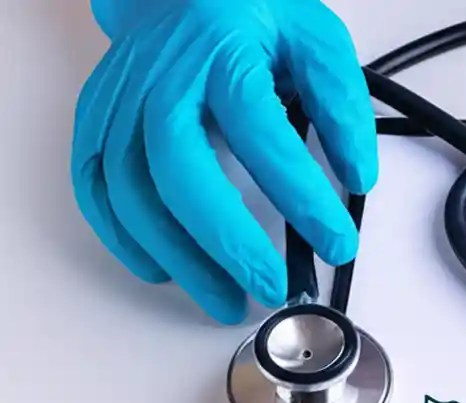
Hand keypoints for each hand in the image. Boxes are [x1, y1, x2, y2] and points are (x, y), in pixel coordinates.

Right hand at [73, 0, 376, 322]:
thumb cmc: (250, 13)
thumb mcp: (315, 40)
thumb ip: (341, 106)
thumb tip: (357, 176)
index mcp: (223, 54)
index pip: (262, 135)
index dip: (300, 196)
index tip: (336, 241)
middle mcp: (161, 79)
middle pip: (179, 171)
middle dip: (227, 242)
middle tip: (270, 287)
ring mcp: (120, 101)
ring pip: (131, 191)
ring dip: (178, 256)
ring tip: (224, 298)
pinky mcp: (96, 121)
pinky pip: (96, 187)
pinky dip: (124, 238)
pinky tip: (163, 269)